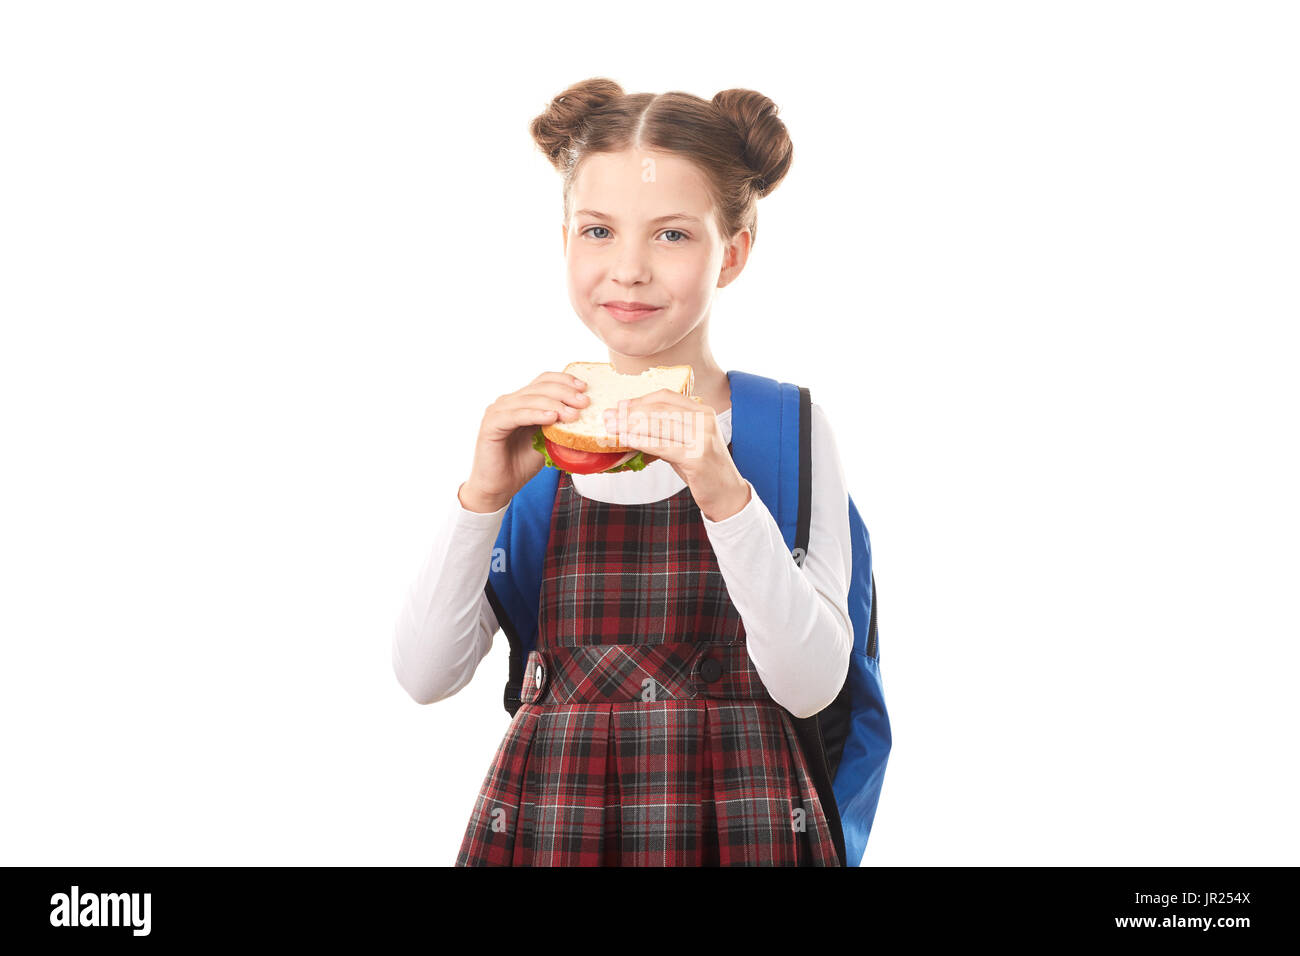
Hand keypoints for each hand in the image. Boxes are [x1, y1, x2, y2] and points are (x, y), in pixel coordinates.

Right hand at [459, 370, 590, 511]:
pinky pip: (516, 415)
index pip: (544, 381)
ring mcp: (498, 412)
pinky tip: (551, 418)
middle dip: (565, 393)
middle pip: (539, 387)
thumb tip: (585, 418)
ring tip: (572, 414)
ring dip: (554, 404)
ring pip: (529, 399)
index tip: (584, 388)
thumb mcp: (548, 441)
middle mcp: (509, 402)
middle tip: (584, 402)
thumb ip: (560, 427)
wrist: (499, 487)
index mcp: (523, 402)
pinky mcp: (491, 425)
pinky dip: (535, 414)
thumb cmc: (521, 464)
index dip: (564, 380)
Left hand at [602, 390, 751, 520]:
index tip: (620, 405)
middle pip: (660, 409)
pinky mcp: (697, 457)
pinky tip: (626, 440)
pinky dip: (642, 442)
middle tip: (608, 416)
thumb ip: (665, 432)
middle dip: (630, 412)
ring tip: (612, 428)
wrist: (727, 494)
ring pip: (659, 425)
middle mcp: (704, 420)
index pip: (667, 397)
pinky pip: (663, 446)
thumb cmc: (703, 469)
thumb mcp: (685, 443)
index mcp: (703, 411)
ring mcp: (702, 438)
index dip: (640, 399)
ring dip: (631, 426)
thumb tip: (630, 426)